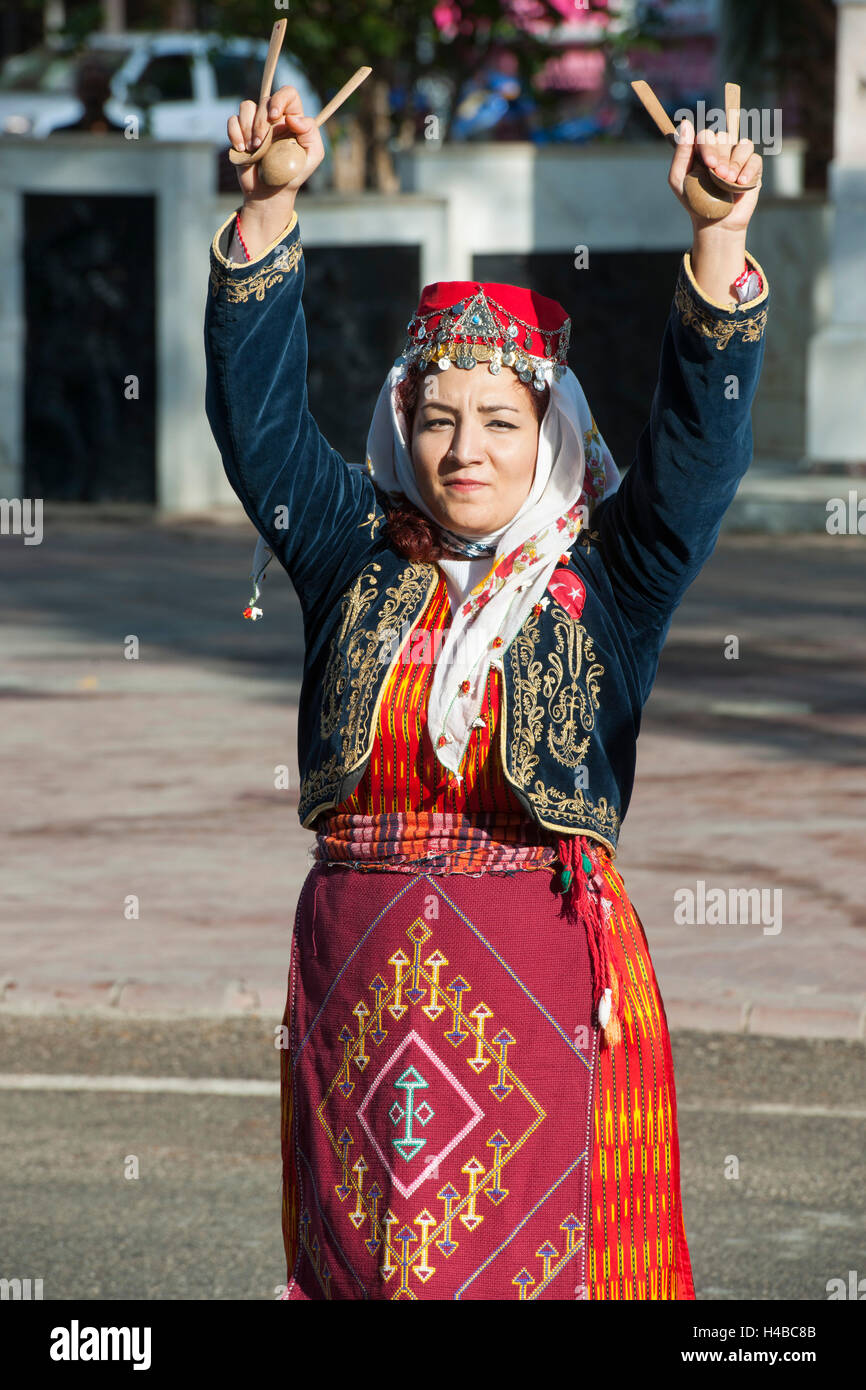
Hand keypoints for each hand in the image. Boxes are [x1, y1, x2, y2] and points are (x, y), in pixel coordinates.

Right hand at [227, 84, 324, 203]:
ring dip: (247, 128)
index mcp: (293, 118)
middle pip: (264, 101)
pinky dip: (235, 134)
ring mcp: (256, 124)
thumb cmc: (294, 174)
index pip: (288, 93)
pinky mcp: (241, 133)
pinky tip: (242, 150)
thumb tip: (293, 118)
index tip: (275, 116)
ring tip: (253, 149)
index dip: (280, 99)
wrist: (271, 194)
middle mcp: (274, 118)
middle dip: (261, 123)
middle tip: (261, 144)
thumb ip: (310, 133)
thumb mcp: (313, 156)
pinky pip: (232, 120)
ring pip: (246, 106)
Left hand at [669, 118, 762, 235]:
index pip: (707, 136)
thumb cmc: (695, 201)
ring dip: (735, 163)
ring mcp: (738, 158)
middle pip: (725, 138)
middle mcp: (721, 150)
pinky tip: (741, 183)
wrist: (715, 223)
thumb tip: (685, 123)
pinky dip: (749, 170)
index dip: (708, 146)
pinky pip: (755, 158)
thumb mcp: (679, 179)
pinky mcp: (752, 168)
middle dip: (722, 158)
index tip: (709, 164)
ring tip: (729, 181)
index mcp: (703, 150)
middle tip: (719, 176)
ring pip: (743, 145)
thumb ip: (681, 153)